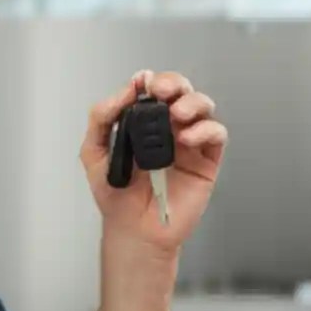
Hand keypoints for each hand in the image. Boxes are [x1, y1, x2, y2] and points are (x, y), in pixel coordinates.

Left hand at [81, 70, 226, 252]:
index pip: (153, 92)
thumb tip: (125, 91)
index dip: (152, 81)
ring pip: (203, 107)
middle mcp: (169, 128)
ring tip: (177, 114)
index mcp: (143, 123)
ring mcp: (189, 143)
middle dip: (174, 84)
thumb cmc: (116, 196)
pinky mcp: (206, 161)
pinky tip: (187, 139)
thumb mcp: (94, 153)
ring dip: (192, 102)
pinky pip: (216, 135)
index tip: (144, 81)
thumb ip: (102, 119)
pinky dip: (205, 129)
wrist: (134, 230)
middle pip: (181, 92)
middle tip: (162, 91)